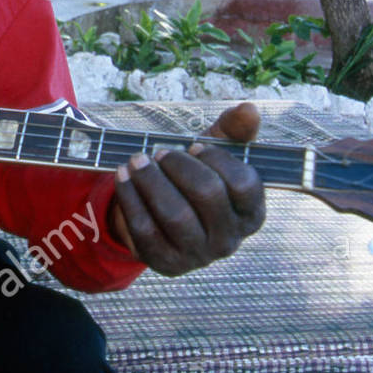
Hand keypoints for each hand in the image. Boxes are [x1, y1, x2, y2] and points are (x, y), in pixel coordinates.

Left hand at [106, 102, 265, 275]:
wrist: (160, 218)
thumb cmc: (194, 179)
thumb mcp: (213, 153)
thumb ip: (233, 130)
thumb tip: (249, 108)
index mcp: (251, 213)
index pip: (244, 183)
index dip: (217, 159)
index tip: (193, 146)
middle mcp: (230, 240)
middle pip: (208, 195)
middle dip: (179, 166)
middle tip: (159, 152)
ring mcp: (198, 255)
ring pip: (175, 215)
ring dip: (151, 180)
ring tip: (136, 160)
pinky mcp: (166, 263)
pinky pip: (145, 230)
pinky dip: (130, 198)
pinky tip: (122, 177)